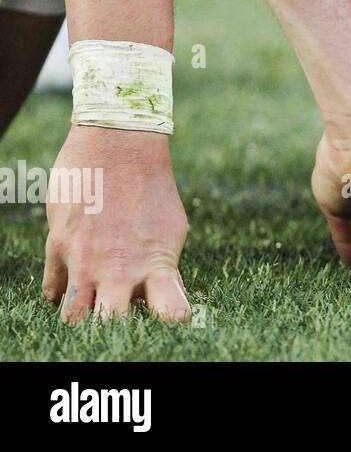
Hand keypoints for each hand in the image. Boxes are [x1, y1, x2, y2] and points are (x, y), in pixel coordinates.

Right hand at [43, 126, 189, 321]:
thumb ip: (160, 266)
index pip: (171, 312)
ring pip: (73, 320)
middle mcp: (119, 270)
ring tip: (92, 307)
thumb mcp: (172, 228)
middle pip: (112, 328)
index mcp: (157, 265)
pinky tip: (72, 285)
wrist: (121, 144)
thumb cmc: (153, 187)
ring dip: (82, 318)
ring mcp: (84, 262)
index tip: (172, 326)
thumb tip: (153, 295)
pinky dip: (61, 295)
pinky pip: (52, 291)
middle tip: (119, 319)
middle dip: (115, 332)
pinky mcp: (57, 247)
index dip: (172, 324)